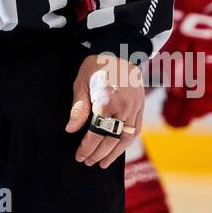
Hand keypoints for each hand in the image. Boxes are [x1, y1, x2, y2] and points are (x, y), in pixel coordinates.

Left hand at [66, 53, 143, 168]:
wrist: (120, 49)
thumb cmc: (96, 65)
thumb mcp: (81, 83)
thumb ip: (78, 108)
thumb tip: (70, 130)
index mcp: (106, 101)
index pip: (96, 133)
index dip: (87, 147)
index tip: (79, 156)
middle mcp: (124, 107)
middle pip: (110, 138)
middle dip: (98, 153)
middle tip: (87, 162)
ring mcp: (135, 108)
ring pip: (125, 138)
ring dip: (114, 153)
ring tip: (102, 163)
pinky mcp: (141, 106)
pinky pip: (135, 130)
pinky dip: (127, 142)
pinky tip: (117, 150)